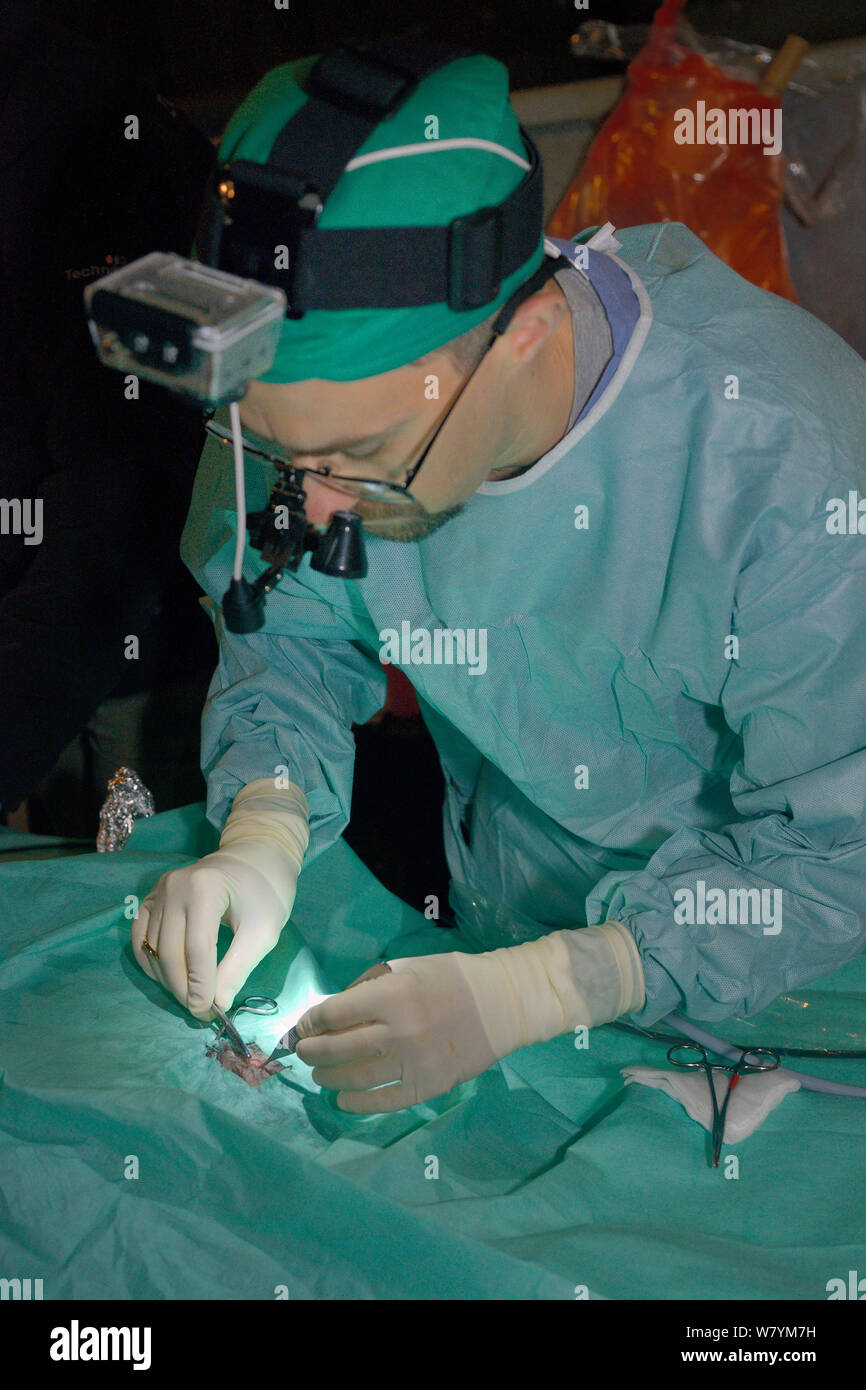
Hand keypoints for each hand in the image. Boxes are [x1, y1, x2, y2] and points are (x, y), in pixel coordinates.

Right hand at [131, 848, 295, 1016]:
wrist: (254, 858)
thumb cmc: (265, 893)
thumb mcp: (262, 932)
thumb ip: (237, 968)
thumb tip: (216, 1004)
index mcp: (205, 888)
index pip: (196, 948)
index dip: (201, 985)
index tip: (209, 1012)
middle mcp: (174, 887)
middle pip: (168, 952)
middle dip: (183, 988)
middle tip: (201, 1011)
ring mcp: (158, 890)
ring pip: (151, 949)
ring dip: (168, 980)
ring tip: (191, 996)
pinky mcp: (151, 897)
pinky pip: (140, 937)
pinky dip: (150, 962)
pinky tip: (169, 978)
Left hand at [293, 922, 645, 1114]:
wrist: (502, 1004)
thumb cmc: (451, 978)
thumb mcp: (407, 967)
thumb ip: (370, 986)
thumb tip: (333, 1011)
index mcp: (392, 995)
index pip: (334, 1013)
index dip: (311, 1021)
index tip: (305, 1025)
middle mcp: (399, 1031)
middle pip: (337, 1049)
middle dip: (312, 1051)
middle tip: (304, 1052)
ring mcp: (413, 1063)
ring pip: (354, 1078)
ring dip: (327, 1077)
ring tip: (319, 1073)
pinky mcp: (427, 1087)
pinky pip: (382, 1102)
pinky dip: (356, 1103)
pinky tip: (342, 1098)